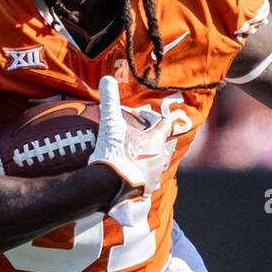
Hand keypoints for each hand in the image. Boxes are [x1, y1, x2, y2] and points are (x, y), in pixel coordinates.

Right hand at [88, 75, 172, 203]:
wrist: (108, 186)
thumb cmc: (114, 153)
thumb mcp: (111, 124)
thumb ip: (110, 101)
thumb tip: (107, 78)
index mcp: (156, 141)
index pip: (165, 124)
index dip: (156, 118)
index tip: (144, 116)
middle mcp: (160, 159)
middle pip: (165, 147)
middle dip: (156, 142)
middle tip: (143, 138)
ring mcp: (154, 177)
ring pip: (158, 166)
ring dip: (151, 161)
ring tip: (139, 159)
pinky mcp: (146, 192)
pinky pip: (149, 184)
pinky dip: (144, 179)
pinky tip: (134, 179)